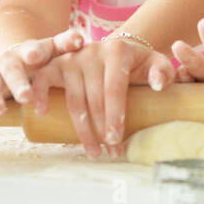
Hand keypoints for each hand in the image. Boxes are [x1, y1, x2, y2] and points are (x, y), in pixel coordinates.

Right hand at [0, 28, 85, 130]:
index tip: (35, 56)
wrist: (13, 58)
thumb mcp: (53, 50)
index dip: (33, 52)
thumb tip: (80, 40)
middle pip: (10, 69)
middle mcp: (7, 60)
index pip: (32, 48)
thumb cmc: (39, 58)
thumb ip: (66, 44)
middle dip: (16, 82)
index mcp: (28, 50)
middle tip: (25, 97)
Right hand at [31, 36, 175, 157]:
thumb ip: (163, 71)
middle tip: (110, 153)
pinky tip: (43, 113)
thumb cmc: (137, 64)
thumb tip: (157, 85)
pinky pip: (44, 79)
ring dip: (82, 130)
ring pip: (74, 100)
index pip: (114, 89)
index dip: (115, 117)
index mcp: (117, 51)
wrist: (115, 51)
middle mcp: (92, 51)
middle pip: (94, 99)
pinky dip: (40, 95)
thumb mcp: (156, 63)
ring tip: (93, 151)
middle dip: (101, 130)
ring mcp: (73, 58)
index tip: (116, 141)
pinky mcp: (56, 63)